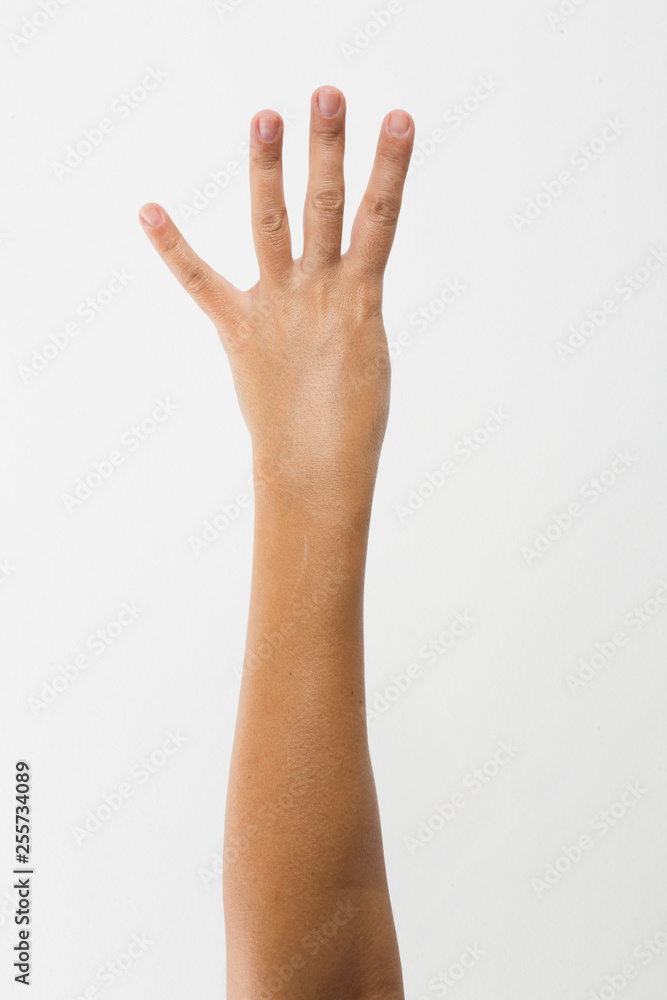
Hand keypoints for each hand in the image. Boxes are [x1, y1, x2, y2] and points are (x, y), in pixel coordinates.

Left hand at [139, 86, 413, 512]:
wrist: (319, 471)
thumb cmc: (352, 423)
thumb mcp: (367, 354)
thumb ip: (351, 308)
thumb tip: (342, 288)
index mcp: (362, 298)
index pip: (383, 218)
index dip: (392, 166)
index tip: (398, 118)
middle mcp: (320, 293)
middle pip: (327, 206)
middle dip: (329, 147)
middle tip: (326, 94)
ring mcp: (277, 307)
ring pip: (273, 225)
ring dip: (268, 170)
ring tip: (266, 115)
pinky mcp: (240, 330)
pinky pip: (203, 283)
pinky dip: (175, 249)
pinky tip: (150, 211)